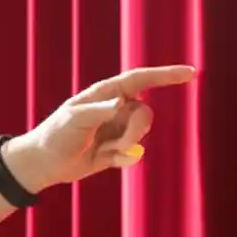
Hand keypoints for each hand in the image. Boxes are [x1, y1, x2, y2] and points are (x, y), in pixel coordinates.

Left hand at [2, 65, 197, 192]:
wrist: (44, 163)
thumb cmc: (55, 136)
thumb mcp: (74, 120)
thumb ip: (98, 111)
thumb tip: (121, 102)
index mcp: (105, 94)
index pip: (141, 79)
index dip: (166, 75)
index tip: (191, 73)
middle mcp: (115, 108)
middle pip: (145, 114)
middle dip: (135, 131)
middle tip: (113, 144)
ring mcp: (117, 127)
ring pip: (142, 133)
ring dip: (126, 146)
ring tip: (102, 151)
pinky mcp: (118, 147)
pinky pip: (134, 153)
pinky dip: (122, 159)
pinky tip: (103, 159)